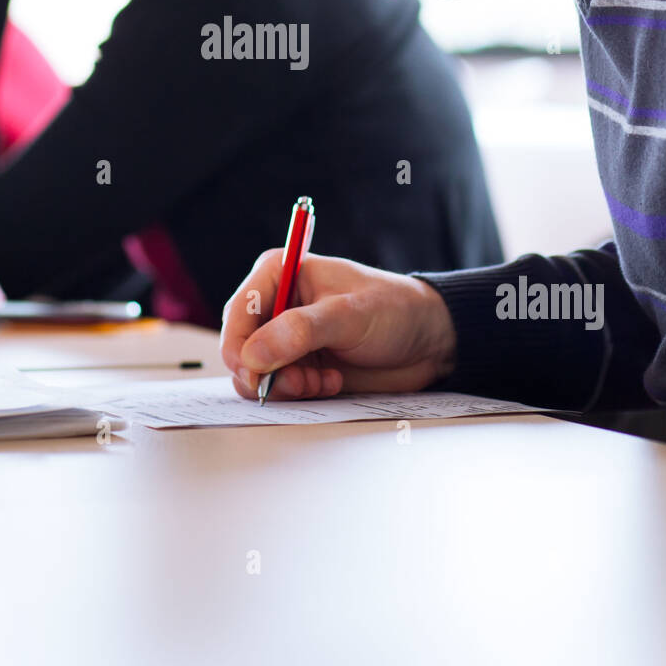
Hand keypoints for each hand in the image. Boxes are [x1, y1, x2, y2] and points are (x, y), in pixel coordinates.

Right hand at [220, 252, 457, 400]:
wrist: (427, 340)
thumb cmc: (393, 309)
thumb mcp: (348, 315)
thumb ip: (300, 332)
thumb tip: (253, 356)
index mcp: (279, 274)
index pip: (238, 313)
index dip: (240, 347)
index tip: (256, 373)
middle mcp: (276, 304)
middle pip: (241, 348)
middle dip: (266, 371)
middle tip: (301, 382)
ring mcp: (286, 338)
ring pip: (257, 373)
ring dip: (286, 385)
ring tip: (321, 381)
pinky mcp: (300, 365)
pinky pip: (280, 388)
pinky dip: (300, 392)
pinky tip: (331, 382)